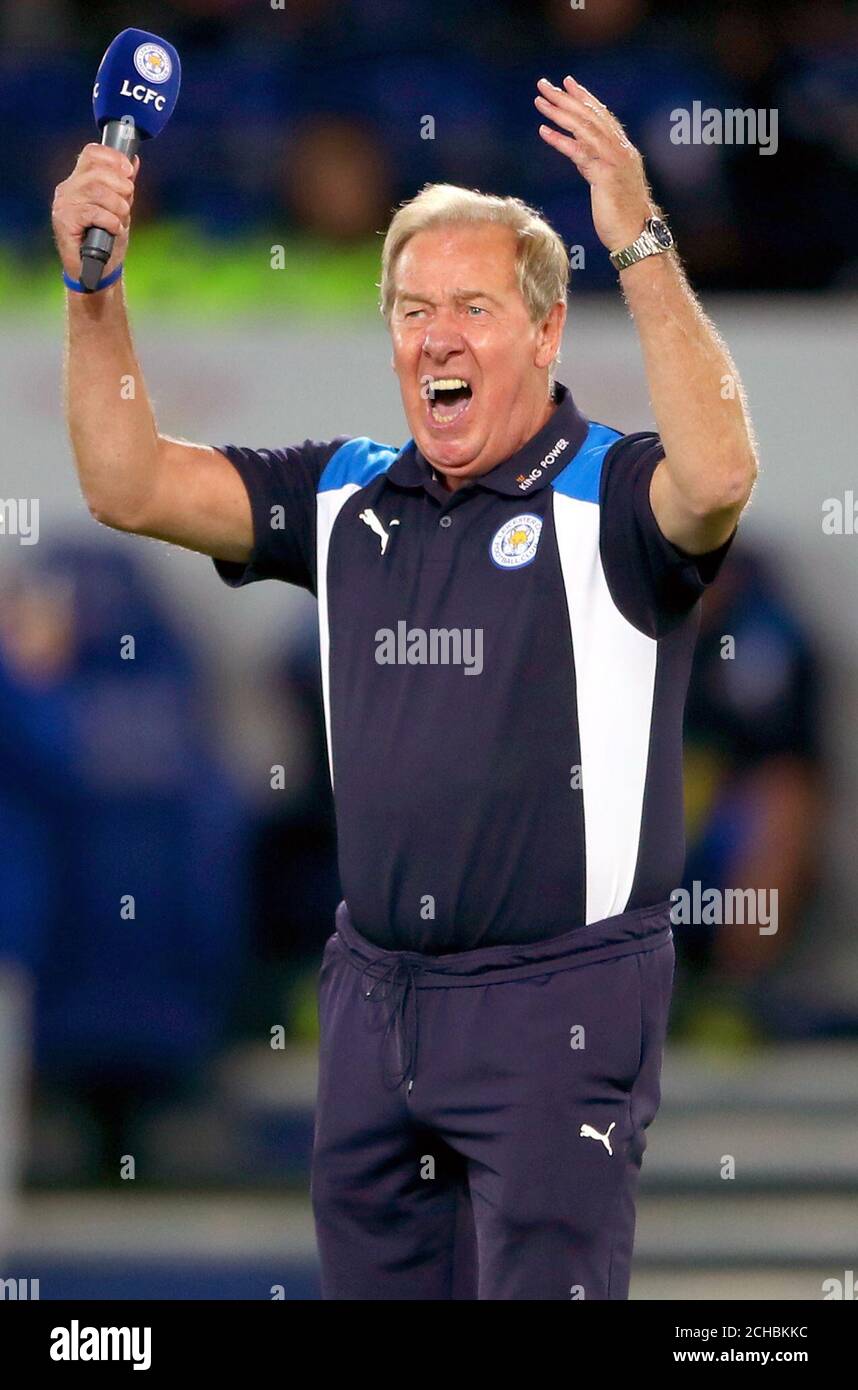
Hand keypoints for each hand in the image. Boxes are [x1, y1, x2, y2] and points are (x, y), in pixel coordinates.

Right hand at [52, 144, 138, 281]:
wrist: (98, 272)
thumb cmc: (107, 241)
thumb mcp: (120, 209)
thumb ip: (124, 187)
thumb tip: (133, 161)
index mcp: (80, 181)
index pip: (91, 154)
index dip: (112, 158)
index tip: (129, 172)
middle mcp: (68, 189)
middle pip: (96, 171)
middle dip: (120, 186)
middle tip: (128, 203)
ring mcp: (63, 205)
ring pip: (95, 190)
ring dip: (117, 205)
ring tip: (121, 219)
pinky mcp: (63, 221)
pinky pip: (91, 212)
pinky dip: (110, 220)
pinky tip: (114, 229)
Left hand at [534, 76, 654, 252]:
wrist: (636, 234)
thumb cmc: (623, 215)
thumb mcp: (611, 183)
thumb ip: (598, 165)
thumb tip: (584, 156)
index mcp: (623, 150)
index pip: (602, 116)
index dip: (585, 98)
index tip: (568, 82)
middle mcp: (619, 150)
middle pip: (590, 116)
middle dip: (566, 98)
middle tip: (545, 84)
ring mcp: (613, 160)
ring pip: (584, 128)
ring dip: (559, 112)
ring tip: (540, 101)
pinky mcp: (604, 175)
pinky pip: (578, 153)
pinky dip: (560, 140)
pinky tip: (544, 131)